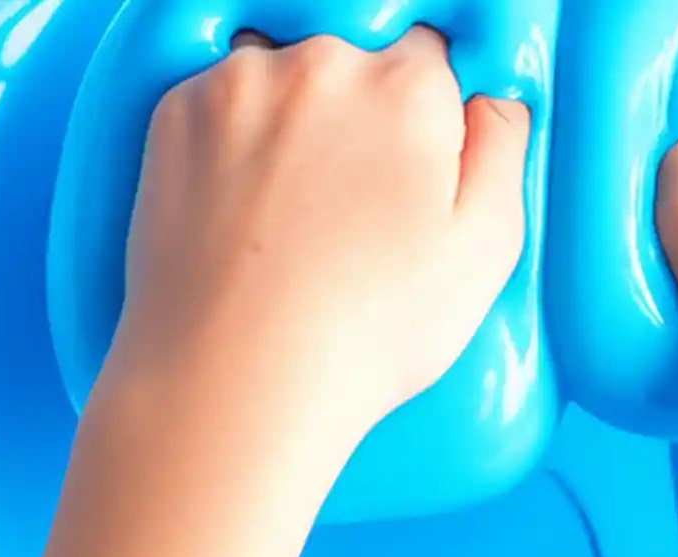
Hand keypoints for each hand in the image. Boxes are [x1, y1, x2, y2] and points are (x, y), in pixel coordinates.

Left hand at [105, 29, 528, 461]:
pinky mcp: (175, 113)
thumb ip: (503, 146)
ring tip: (294, 211)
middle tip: (353, 204)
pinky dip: (236, 134)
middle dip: (362, 113)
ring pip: (285, 72)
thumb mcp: (487, 249)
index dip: (427, 116)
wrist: (234, 381)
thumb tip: (493, 98)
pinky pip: (221, 96)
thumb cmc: (366, 330)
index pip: (431, 55)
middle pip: (356, 58)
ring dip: (296, 116)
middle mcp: (320, 63)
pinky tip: (247, 207)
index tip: (411, 168)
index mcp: (406, 88)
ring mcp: (238, 84)